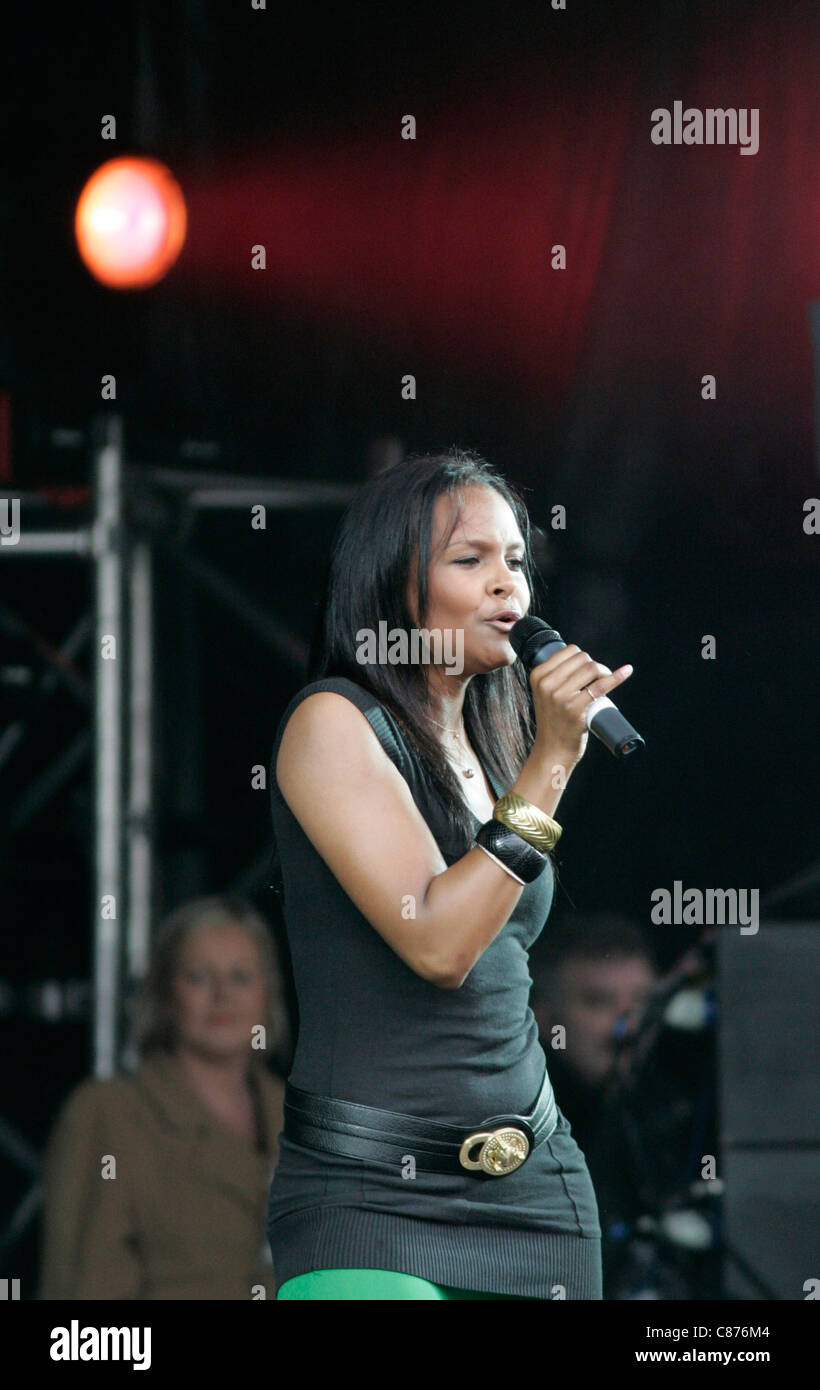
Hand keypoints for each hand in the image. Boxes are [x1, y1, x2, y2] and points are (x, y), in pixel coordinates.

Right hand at [529, 645, 633, 767]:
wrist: (552, 749)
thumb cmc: (554, 720)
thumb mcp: (544, 694)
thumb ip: (555, 676)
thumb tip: (583, 658)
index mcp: (538, 675)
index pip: (569, 650)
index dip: (584, 658)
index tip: (588, 670)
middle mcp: (546, 684)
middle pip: (582, 658)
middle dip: (595, 665)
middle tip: (598, 679)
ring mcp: (560, 696)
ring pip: (592, 668)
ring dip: (604, 671)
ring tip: (606, 681)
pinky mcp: (575, 708)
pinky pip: (601, 685)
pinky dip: (617, 677)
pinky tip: (627, 671)